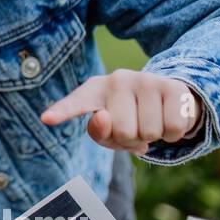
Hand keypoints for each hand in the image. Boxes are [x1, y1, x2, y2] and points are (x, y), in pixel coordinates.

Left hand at [40, 70, 201, 155]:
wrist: (168, 99)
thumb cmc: (130, 118)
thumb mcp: (111, 131)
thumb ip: (101, 133)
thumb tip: (103, 118)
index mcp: (94, 91)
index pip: (75, 103)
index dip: (61, 112)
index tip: (46, 119)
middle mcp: (117, 80)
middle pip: (123, 132)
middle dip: (132, 140)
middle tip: (136, 127)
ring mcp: (145, 80)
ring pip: (149, 132)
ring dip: (153, 137)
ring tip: (151, 121)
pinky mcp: (173, 86)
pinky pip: (173, 128)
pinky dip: (172, 134)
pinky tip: (167, 119)